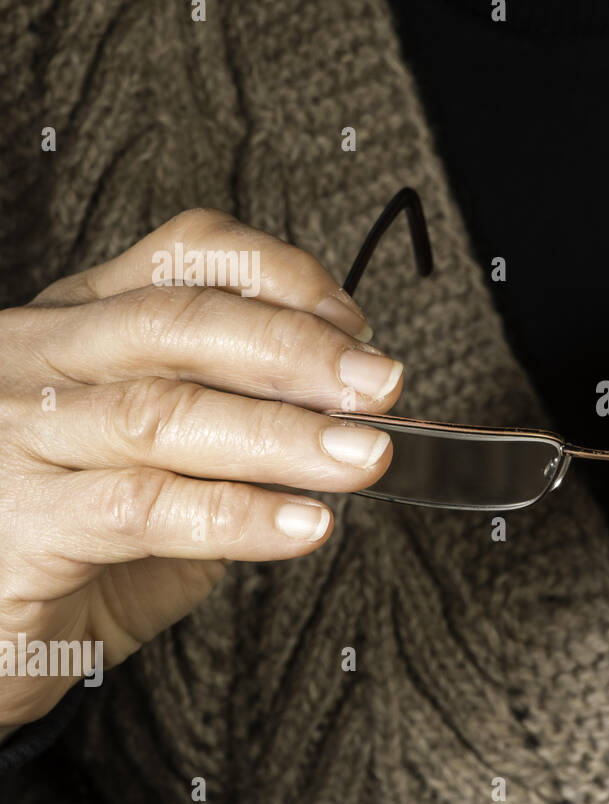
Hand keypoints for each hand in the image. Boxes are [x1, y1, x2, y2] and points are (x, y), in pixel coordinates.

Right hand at [0, 209, 399, 733]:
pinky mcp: (22, 525)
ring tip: (364, 458)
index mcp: (79, 325)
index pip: (185, 258)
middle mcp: (37, 362)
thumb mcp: (163, 461)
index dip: (281, 279)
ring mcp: (16, 438)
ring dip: (284, 435)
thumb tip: (348, 413)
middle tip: (378, 387)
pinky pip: (144, 508)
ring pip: (165, 412)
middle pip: (180, 322)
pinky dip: (238, 515)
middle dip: (297, 350)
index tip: (354, 326)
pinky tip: (302, 525)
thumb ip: (235, 427)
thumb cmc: (72, 545)